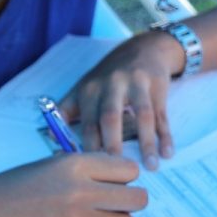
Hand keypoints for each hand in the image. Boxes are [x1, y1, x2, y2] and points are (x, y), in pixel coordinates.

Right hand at [0, 152, 146, 216]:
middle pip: (137, 199)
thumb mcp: (55, 163)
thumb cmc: (20, 184)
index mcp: (77, 165)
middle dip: (131, 199)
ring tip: (100, 215)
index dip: (126, 176)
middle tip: (117, 200)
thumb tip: (124, 176)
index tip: (115, 180)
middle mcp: (81, 191)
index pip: (130, 170)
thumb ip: (89, 167)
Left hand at [59, 31, 185, 168]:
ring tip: (150, 167)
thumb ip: (66, 110)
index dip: (88, 145)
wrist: (143, 49)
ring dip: (146, 142)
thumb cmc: (108, 76)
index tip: (90, 168)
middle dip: (112, 143)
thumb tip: (50, 137)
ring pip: (142, 115)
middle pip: (111, 116)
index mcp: (90, 89)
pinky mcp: (157, 86)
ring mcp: (137, 84)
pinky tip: (167, 153)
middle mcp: (112, 84)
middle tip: (116, 168)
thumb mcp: (85, 86)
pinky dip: (165, 134)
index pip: (87, 121)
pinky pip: (161, 114)